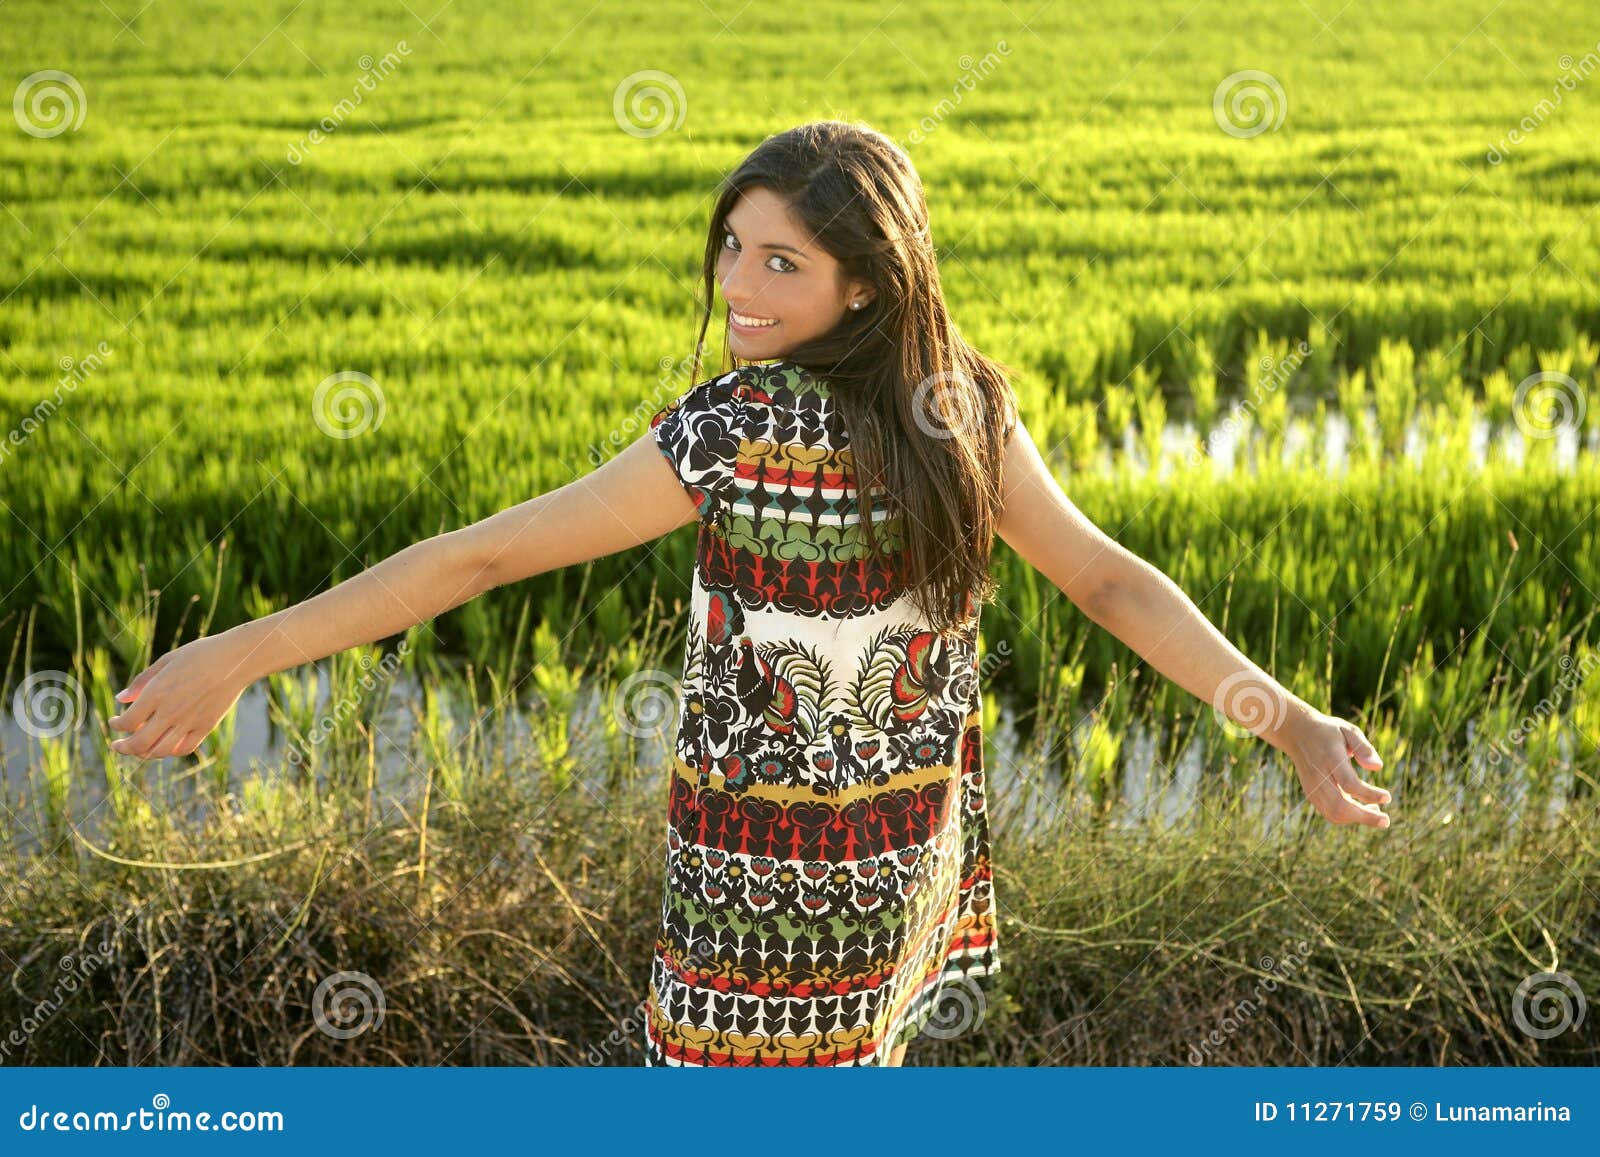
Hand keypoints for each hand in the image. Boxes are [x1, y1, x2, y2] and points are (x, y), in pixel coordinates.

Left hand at [106, 634, 253, 760]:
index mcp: (157, 692)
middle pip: (139, 744)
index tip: (115, 721)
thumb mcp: (167, 661)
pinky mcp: (206, 727)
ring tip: (141, 747)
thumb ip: (142, 682)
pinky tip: (165, 744)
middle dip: (124, 748)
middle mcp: (171, 711)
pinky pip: (183, 749)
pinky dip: (170, 751)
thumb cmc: (201, 654)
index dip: (116, 725)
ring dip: (145, 753)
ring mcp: (189, 722)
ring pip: (160, 751)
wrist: (237, 660)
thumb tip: (120, 699)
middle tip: (118, 745)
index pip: (127, 722)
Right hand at [1277, 711, 1392, 828]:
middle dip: (1365, 817)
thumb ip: (1364, 748)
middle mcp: (1318, 775)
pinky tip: (1361, 810)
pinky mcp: (1310, 794)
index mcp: (1329, 758)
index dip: (1369, 794)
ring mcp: (1312, 787)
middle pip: (1340, 806)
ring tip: (1376, 813)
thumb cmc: (1329, 732)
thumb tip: (1378, 767)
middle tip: (1386, 820)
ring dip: (1357, 818)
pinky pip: (1329, 813)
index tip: (1387, 797)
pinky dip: (1347, 817)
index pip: (1349, 783)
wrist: (1296, 733)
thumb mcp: (1348, 731)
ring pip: (1334, 814)